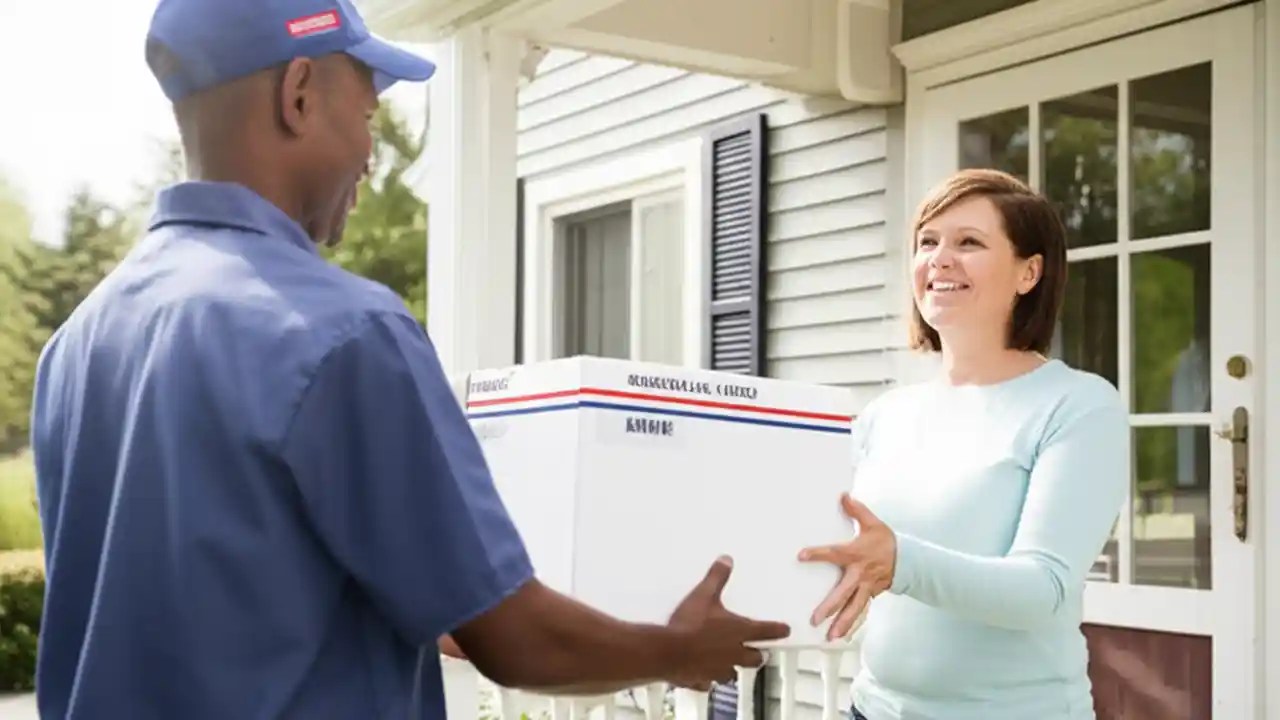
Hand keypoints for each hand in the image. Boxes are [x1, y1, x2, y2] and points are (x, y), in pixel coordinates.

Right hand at [665, 556, 790, 690]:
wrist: (669, 651)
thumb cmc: (690, 624)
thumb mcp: (704, 594)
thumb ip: (717, 578)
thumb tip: (727, 560)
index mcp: (738, 631)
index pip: (766, 631)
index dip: (778, 630)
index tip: (786, 630)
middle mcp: (733, 653)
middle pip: (754, 659)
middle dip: (757, 655)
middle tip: (759, 652)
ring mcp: (718, 670)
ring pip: (733, 673)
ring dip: (733, 668)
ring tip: (730, 664)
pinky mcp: (701, 680)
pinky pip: (708, 683)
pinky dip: (707, 679)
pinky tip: (702, 677)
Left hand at [798, 493, 896, 640]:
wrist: (911, 559)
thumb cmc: (887, 541)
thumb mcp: (873, 523)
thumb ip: (856, 510)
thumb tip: (843, 495)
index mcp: (856, 554)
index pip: (834, 554)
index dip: (818, 554)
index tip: (801, 556)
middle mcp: (860, 574)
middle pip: (843, 593)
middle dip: (830, 607)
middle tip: (815, 618)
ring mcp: (866, 588)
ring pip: (853, 609)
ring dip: (842, 624)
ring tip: (830, 637)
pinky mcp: (870, 595)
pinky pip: (860, 612)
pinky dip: (852, 625)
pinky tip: (841, 635)